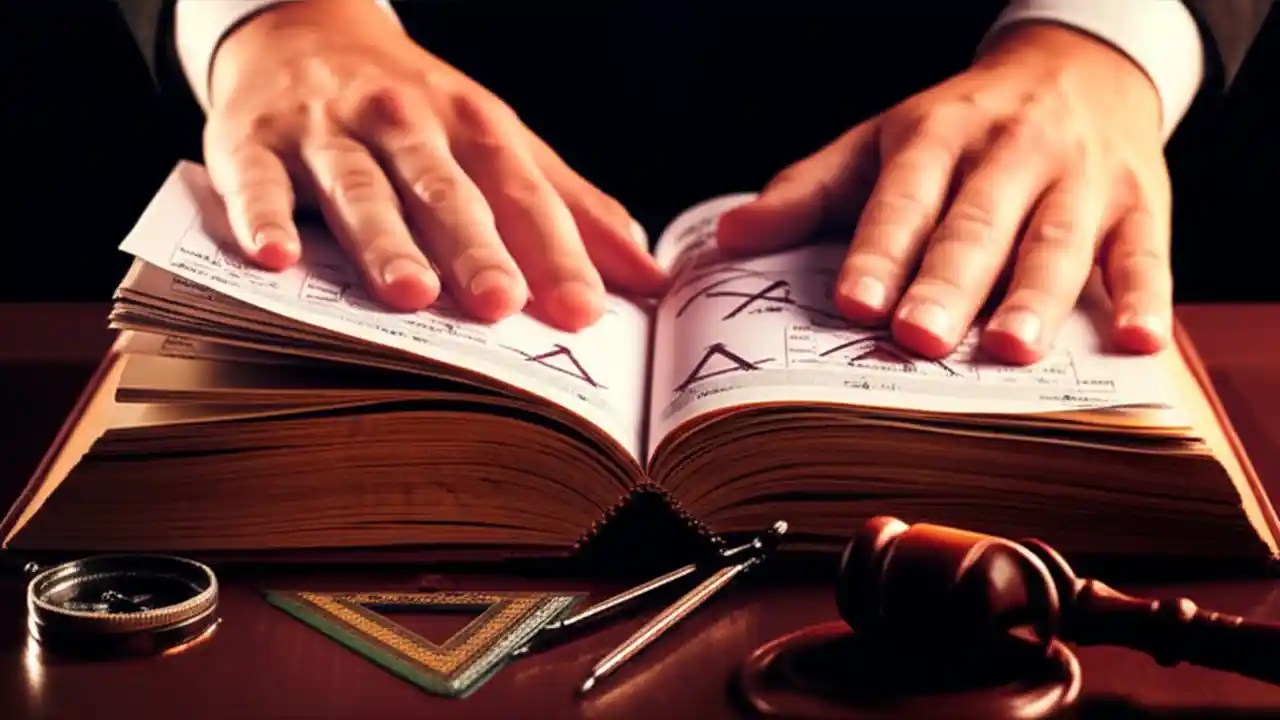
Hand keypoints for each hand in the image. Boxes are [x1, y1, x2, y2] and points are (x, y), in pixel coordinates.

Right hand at [204, 1, 665, 328]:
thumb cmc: (416, 109)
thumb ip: (570, 208)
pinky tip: (275, 257)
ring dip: (383, 238)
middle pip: (445, 189)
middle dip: (473, 245)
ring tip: (407, 292)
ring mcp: (328, 129)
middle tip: (498, 302)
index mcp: (475, 128)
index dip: (555, 251)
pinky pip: (255, 178)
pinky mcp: (252, 137)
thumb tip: (651, 278)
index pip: (523, 194)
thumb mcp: (497, 142)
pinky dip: (261, 214)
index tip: (585, 311)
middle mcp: (405, 123)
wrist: (302, 27)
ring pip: (360, 186)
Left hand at [718, 24, 1171, 362]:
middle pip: (977, 223)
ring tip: (1011, 350)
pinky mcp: (1141, 205)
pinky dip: (1146, 298)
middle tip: (918, 338)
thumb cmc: (960, 127)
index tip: (854, 303)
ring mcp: (1080, 180)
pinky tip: (1138, 343)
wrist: (1079, 67)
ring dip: (1036, 296)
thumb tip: (729, 238)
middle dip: (948, 282)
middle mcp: (1010, 154)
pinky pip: (1146, 254)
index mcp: (936, 137)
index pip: (903, 197)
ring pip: (1057, 241)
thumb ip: (809, 191)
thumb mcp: (879, 143)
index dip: (880, 250)